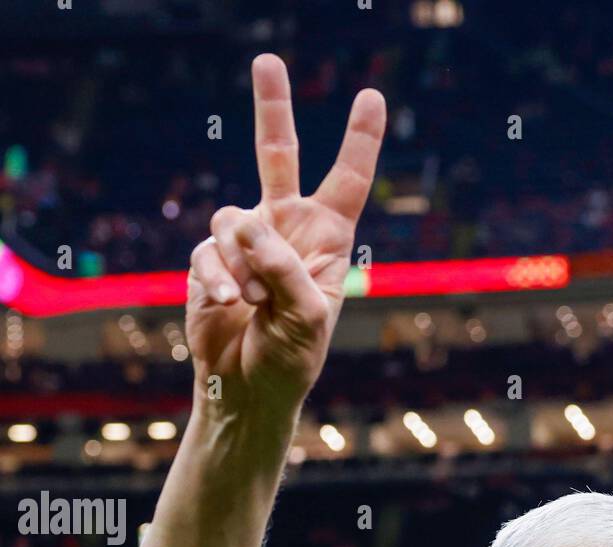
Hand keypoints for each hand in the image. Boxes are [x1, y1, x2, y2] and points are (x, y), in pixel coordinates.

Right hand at [186, 54, 385, 408]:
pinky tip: (228, 305)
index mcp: (327, 240)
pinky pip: (208, 251)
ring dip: (241, 264)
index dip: (360, 139)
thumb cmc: (292, 358)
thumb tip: (244, 228)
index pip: (348, 181)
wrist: (247, 389)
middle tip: (266, 60)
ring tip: (251, 302)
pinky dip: (218, 278)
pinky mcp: (209, 259)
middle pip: (277, 156)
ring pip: (232, 219)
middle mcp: (286, 230)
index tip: (372, 96)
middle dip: (272, 108)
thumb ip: (282, 268)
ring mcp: (245, 243)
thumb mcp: (306, 317)